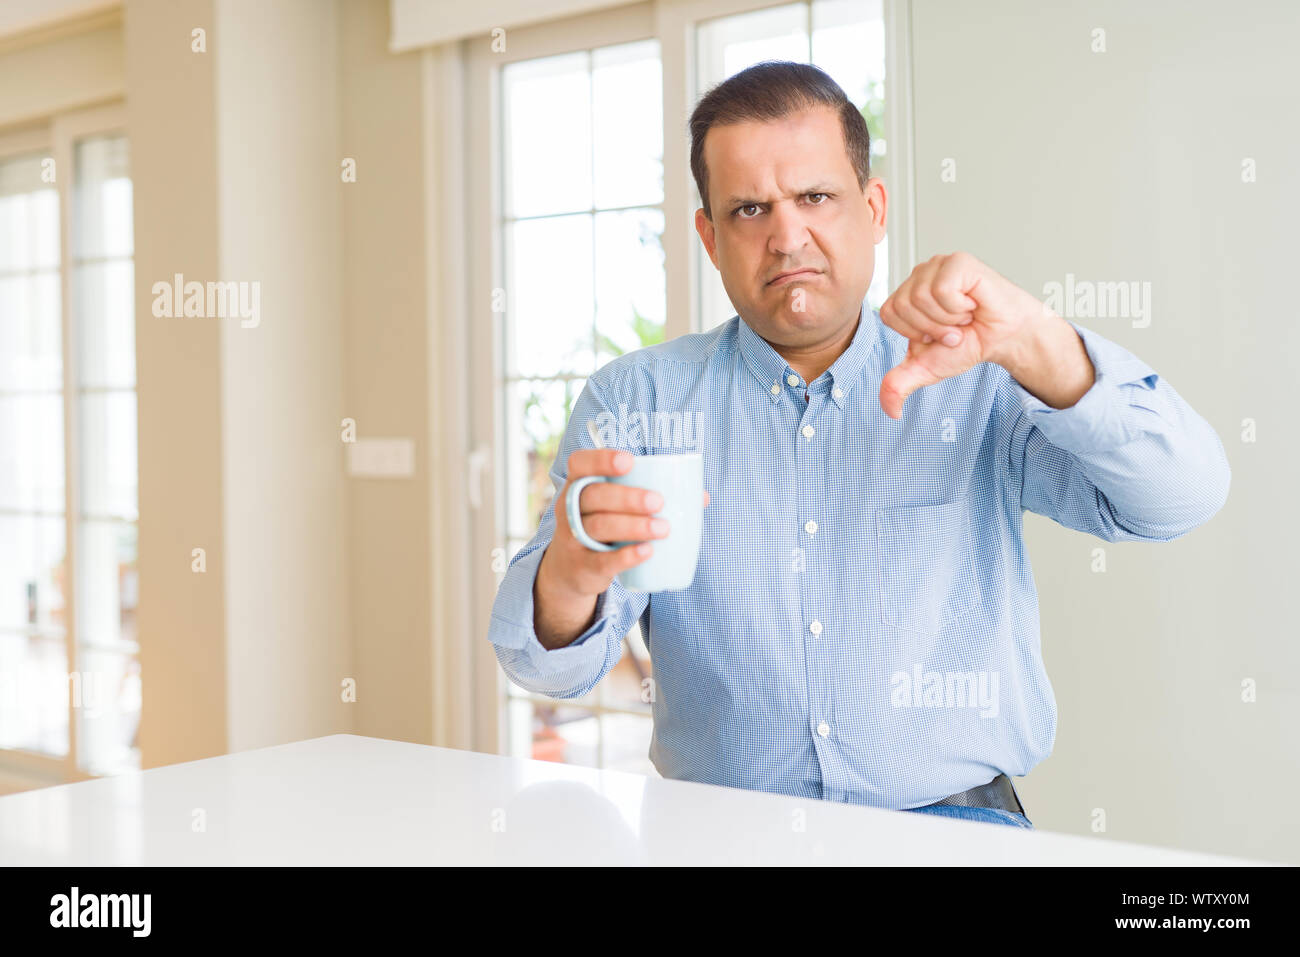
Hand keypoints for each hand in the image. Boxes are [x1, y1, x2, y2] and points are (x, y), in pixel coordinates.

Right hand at [541, 448, 710, 600]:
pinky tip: (648, 552)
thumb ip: (648, 496)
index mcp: (578, 485)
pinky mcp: (582, 567)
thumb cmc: (603, 528)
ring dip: (633, 526)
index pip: (580, 463)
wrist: (572, 571)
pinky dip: (626, 556)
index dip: (601, 459)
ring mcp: (571, 539)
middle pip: (593, 496)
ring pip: (598, 526)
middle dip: (628, 497)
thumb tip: (700, 496)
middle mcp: (568, 509)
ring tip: (664, 529)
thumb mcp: (613, 509)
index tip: (630, 462)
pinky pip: (602, 561)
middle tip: (659, 502)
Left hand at [877, 252, 1047, 418]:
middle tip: (954, 328)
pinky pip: (943, 291)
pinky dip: (959, 308)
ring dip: (947, 319)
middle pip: (903, 306)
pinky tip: (972, 305)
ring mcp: (938, 264)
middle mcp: (919, 275)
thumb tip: (890, 410)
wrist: (1005, 338)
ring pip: (921, 298)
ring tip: (964, 317)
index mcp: (906, 294)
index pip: (888, 313)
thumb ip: (899, 385)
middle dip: (932, 328)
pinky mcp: (958, 261)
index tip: (938, 335)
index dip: (914, 332)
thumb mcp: (927, 368)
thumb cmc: (969, 343)